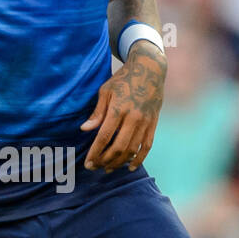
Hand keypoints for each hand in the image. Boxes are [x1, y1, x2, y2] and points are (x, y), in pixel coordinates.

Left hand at [81, 44, 165, 171]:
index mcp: (118, 108)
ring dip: (119, 162)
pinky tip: (130, 167)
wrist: (150, 69)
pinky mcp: (153, 123)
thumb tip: (84, 129)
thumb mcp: (106, 91)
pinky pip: (147, 145)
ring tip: (108, 168)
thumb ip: (97, 112)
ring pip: (132, 149)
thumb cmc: (123, 79)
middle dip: (105, 160)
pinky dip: (139, 158)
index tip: (88, 162)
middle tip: (94, 167)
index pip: (105, 136)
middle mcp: (133, 117)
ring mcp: (145, 121)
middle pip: (118, 146)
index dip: (96, 152)